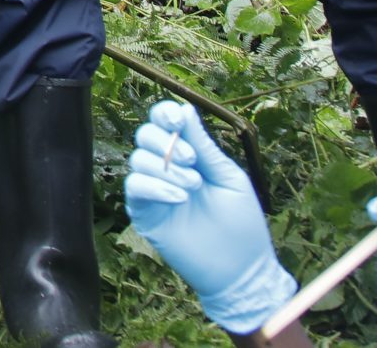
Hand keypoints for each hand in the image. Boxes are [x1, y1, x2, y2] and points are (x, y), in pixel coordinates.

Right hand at [125, 100, 297, 335]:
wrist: (240, 268)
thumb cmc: (241, 223)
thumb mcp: (227, 177)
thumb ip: (204, 146)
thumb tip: (185, 108)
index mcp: (188, 155)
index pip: (164, 123)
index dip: (164, 114)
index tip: (178, 120)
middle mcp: (167, 168)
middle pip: (145, 135)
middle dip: (166, 142)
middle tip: (192, 161)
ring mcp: (154, 190)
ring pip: (138, 159)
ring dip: (166, 168)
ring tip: (193, 187)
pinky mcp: (144, 213)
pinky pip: (135, 186)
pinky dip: (155, 186)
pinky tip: (180, 198)